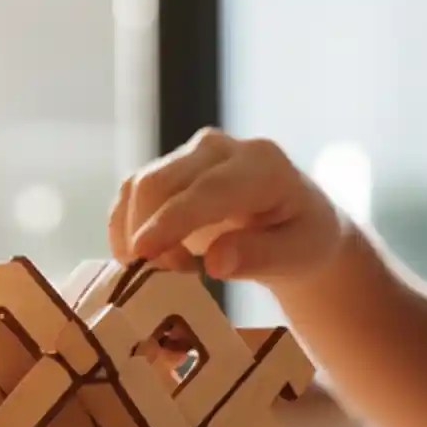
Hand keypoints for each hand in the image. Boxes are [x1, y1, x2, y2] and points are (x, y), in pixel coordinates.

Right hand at [108, 128, 346, 287]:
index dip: (170, 221)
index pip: (206, 190)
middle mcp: (220, 148)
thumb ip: (261, 256)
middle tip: (169, 277)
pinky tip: (148, 256)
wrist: (293, 220)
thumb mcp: (298, 254)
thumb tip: (215, 262)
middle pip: (159, 182)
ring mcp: (190, 154)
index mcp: (262, 165)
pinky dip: (126, 229)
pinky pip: (130, 194)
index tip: (143, 253)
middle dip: (147, 234)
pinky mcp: (167, 170)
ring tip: (170, 269)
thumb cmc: (300, 238)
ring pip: (138, 187)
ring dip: (136, 234)